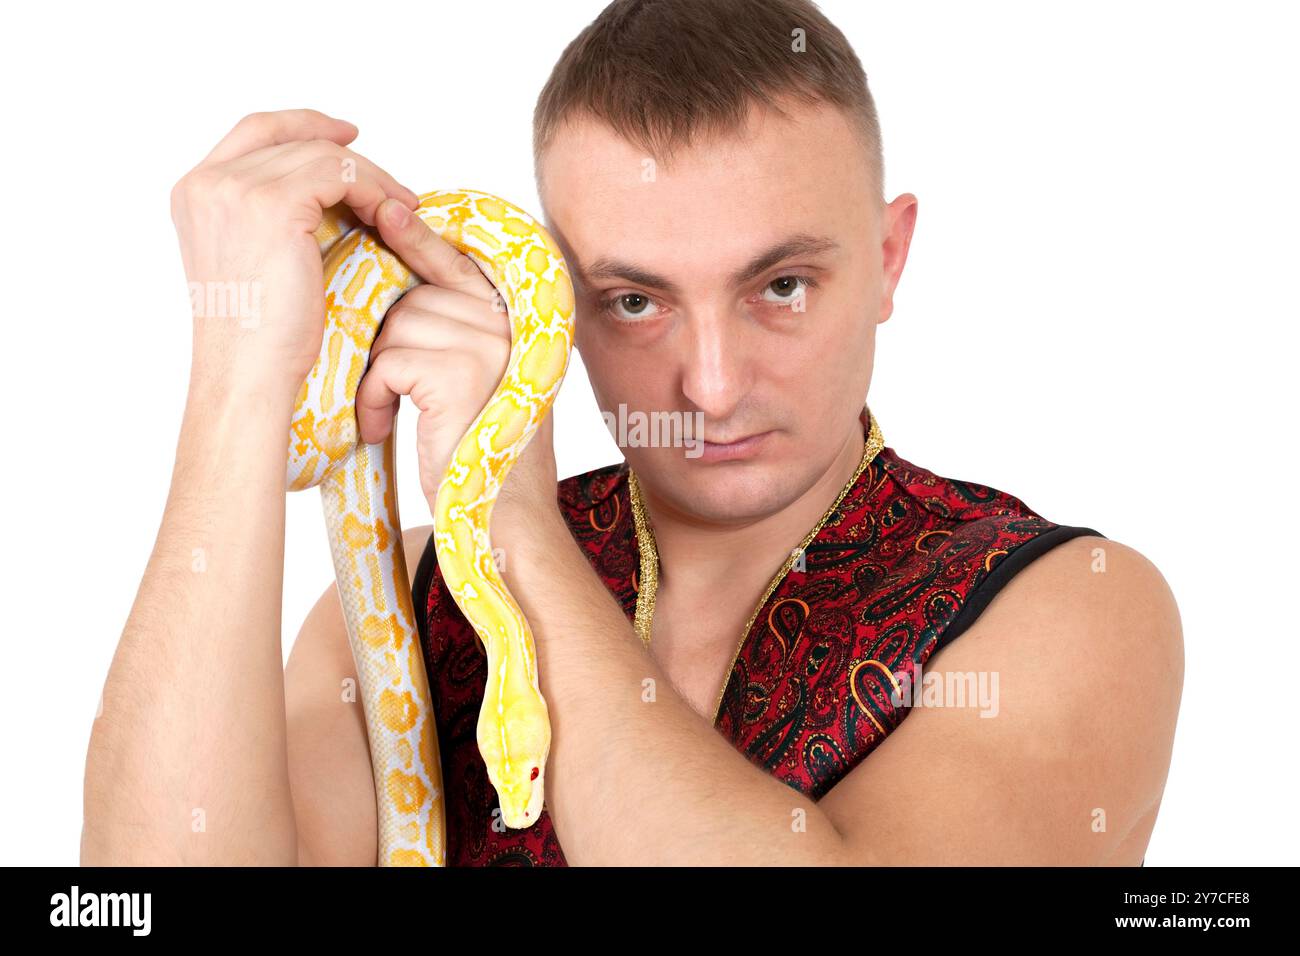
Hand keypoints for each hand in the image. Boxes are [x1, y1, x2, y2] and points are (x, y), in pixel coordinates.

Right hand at [170, 108, 420, 402]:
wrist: (249, 375)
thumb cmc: (258, 340)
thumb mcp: (251, 262)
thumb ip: (266, 219)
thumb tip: (321, 197)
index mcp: (194, 193)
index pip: (255, 132)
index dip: (303, 126)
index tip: (348, 137)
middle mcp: (207, 183)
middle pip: (290, 137)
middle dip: (347, 153)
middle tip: (391, 181)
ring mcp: (236, 189)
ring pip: (321, 155)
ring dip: (371, 177)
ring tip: (402, 207)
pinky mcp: (275, 205)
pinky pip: (341, 174)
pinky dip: (373, 189)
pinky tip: (392, 216)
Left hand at [355, 199, 561, 544]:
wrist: (498, 520)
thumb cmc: (475, 458)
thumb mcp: (471, 386)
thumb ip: (452, 336)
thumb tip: (402, 297)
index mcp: (515, 325)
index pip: (458, 264)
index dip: (420, 237)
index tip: (387, 209)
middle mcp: (508, 327)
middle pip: (415, 297)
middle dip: (385, 343)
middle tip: (384, 392)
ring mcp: (487, 346)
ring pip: (396, 326)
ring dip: (377, 375)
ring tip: (385, 415)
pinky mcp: (459, 373)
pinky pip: (389, 361)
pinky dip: (374, 397)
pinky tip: (383, 428)